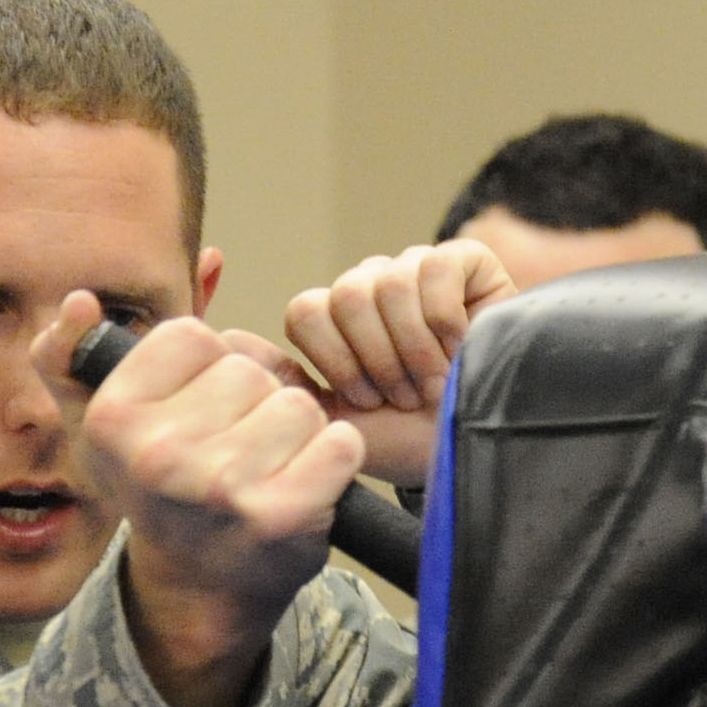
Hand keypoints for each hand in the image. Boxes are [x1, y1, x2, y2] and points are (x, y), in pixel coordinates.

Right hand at [35, 295, 362, 706]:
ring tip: (268, 470)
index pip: (195, 337)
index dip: (207, 370)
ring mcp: (223, 489)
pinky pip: (339, 443)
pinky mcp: (283, 516)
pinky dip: (334, 459)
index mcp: (114, 419)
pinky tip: (304, 486)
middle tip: (235, 451)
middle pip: (250, 370)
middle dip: (254, 402)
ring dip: (296, 433)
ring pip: (298, 404)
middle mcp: (161, 456)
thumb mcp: (97, 429)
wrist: (200, 592)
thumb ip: (68, 358)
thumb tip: (78, 301)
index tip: (195, 414)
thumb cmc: (156, 494)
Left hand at [282, 240, 516, 488]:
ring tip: (435, 383)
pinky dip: (447, 322)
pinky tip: (463, 349)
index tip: (366, 400)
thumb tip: (226, 343)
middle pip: (345, 295)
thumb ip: (286, 383)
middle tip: (404, 396)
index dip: (336, 361)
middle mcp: (373, 287)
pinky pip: (434, 268)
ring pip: (388, 283)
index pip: (306, 310)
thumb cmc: (412, 440)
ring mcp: (416, 271)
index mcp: (338, 320)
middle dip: (377, 360)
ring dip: (415, 350)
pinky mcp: (464, 261)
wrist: (481, 446)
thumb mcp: (337, 422)